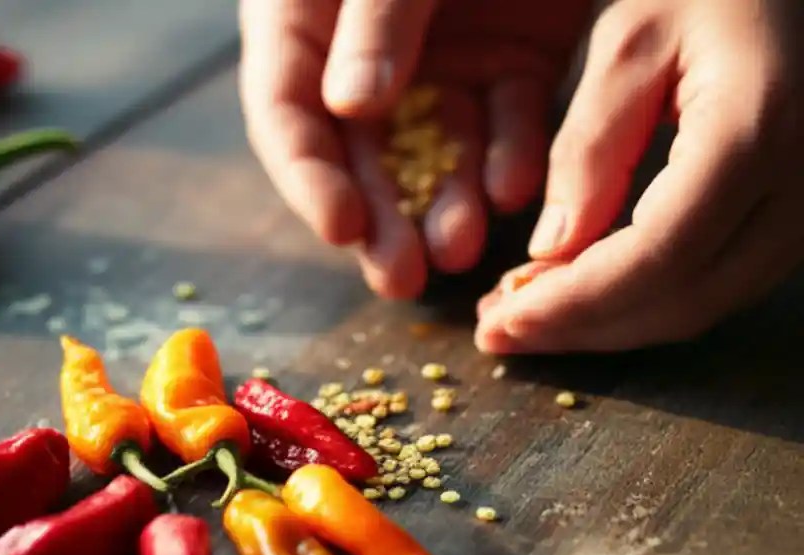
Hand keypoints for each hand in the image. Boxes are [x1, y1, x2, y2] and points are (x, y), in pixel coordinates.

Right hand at [239, 0, 592, 297]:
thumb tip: (355, 109)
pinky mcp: (509, 57)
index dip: (308, 179)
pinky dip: (510, 157)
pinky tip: (516, 186)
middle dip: (379, 220)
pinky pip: (506, 122)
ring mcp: (437, 60)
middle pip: (357, 156)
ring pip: (434, 153)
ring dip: (446, 204)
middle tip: (401, 279)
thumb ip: (373, 16)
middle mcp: (362, 56)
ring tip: (462, 246)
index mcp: (302, 23)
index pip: (287, 116)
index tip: (339, 229)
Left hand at [476, 0, 803, 352]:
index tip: (502, 321)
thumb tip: (550, 254)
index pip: (658, 255)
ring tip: (523, 319)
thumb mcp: (629, 44)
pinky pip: (717, 283)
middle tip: (498, 333)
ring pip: (702, 305)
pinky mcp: (794, 216)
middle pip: (681, 299)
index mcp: (754, 133)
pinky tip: (578, 294)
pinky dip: (642, 301)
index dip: (575, 301)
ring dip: (607, 325)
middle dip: (581, 328)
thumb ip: (589, 149)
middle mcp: (798, 184)